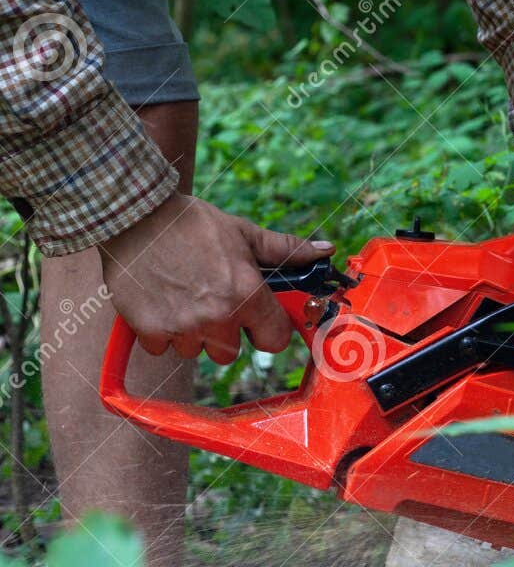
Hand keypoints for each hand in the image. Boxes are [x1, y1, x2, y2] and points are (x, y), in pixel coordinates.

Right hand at [99, 194, 333, 363]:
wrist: (134, 213)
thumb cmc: (192, 223)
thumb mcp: (244, 233)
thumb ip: (286, 250)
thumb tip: (326, 252)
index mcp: (248, 295)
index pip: (274, 341)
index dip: (265, 329)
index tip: (253, 317)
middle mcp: (218, 316)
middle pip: (230, 353)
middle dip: (223, 332)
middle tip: (208, 300)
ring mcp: (183, 326)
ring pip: (195, 351)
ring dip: (190, 333)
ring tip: (180, 297)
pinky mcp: (150, 329)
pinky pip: (161, 348)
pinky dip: (159, 331)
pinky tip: (158, 301)